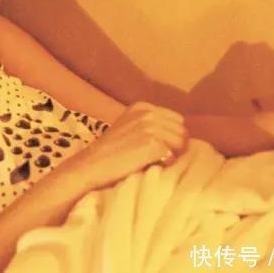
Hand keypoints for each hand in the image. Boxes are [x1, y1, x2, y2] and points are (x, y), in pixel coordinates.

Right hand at [67, 101, 188, 189]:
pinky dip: (167, 165)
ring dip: (173, 156)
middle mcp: (147, 112)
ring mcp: (150, 126)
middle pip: (182, 131)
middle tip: (157, 159)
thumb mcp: (128, 128)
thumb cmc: (109, 153)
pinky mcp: (152, 142)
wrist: (91, 165)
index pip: (177, 120)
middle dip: (176, 146)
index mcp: (142, 106)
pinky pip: (175, 156)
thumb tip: (181, 137)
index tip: (158, 149)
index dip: (172, 137)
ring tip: (154, 162)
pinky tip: (151, 166)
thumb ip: (150, 125)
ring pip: (182, 144)